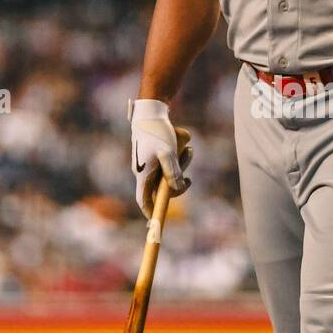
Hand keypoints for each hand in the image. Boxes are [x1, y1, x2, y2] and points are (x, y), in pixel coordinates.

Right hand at [130, 99, 192, 218]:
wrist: (152, 110)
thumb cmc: (158, 132)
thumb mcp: (168, 153)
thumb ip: (173, 173)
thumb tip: (177, 188)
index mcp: (143, 174)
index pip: (143, 200)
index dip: (150, 212)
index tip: (156, 222)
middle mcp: (145, 170)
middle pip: (162, 187)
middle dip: (178, 183)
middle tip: (189, 180)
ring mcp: (151, 162)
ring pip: (170, 172)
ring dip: (182, 164)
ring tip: (188, 150)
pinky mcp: (157, 153)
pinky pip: (172, 160)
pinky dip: (180, 154)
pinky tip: (182, 140)